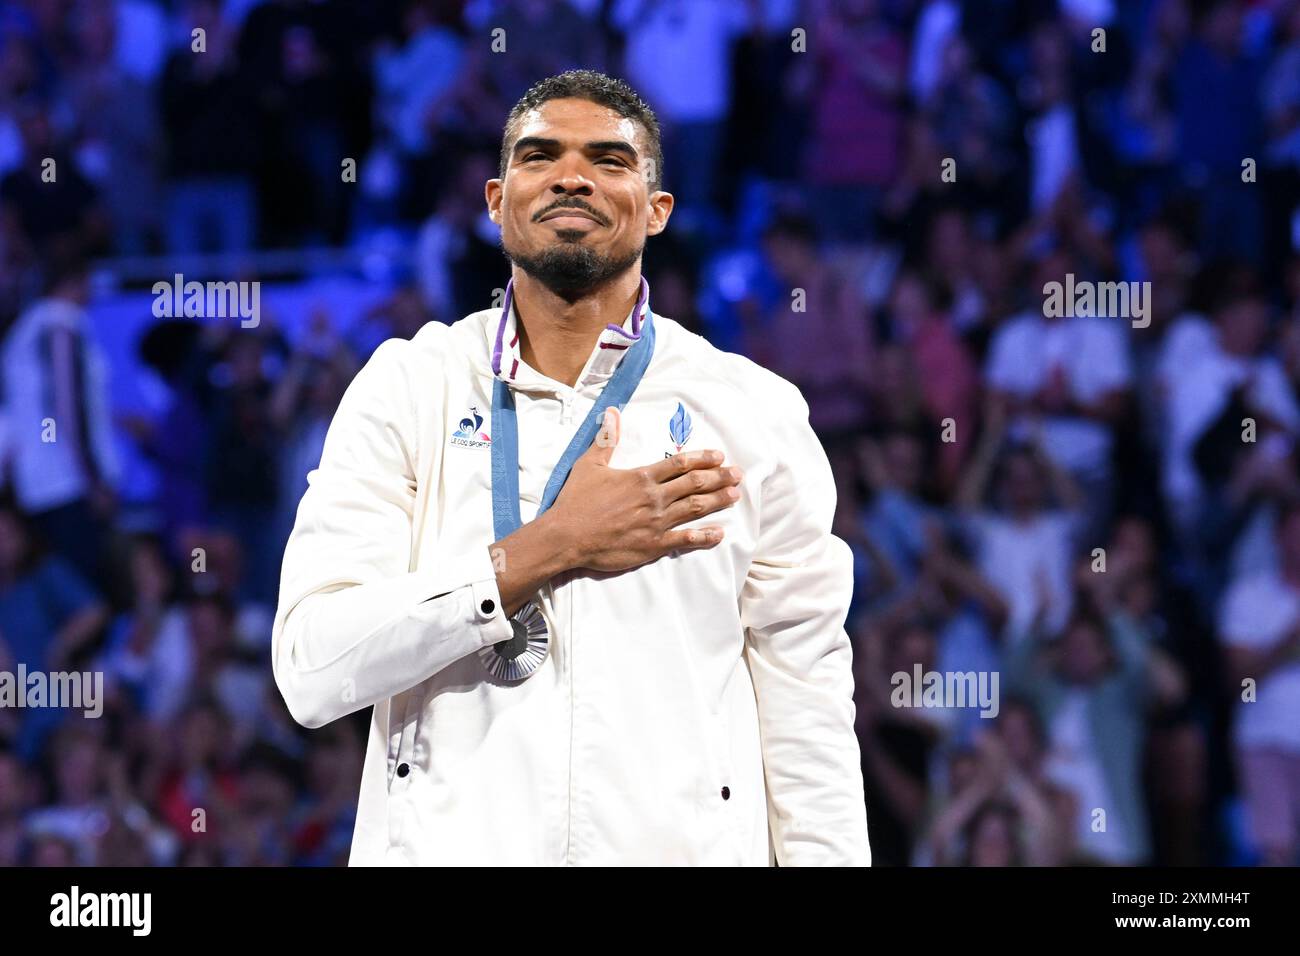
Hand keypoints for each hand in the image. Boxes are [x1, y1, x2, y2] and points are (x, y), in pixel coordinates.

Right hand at [549, 407, 742, 572]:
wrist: (566, 536)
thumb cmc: (576, 501)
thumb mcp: (589, 465)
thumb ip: (606, 440)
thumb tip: (612, 412)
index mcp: (641, 477)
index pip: (679, 464)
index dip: (702, 458)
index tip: (719, 456)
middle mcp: (654, 498)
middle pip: (694, 484)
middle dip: (719, 478)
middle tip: (738, 474)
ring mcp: (656, 523)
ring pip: (694, 509)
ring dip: (718, 501)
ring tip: (735, 496)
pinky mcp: (653, 545)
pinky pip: (685, 540)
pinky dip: (704, 536)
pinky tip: (720, 533)